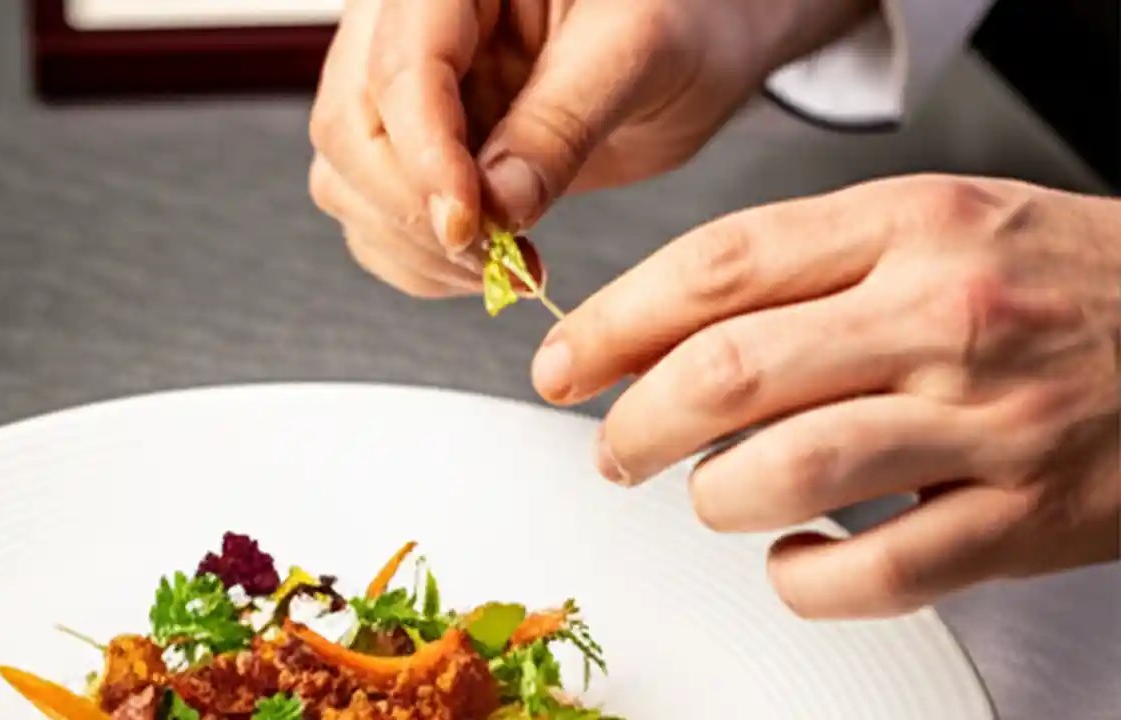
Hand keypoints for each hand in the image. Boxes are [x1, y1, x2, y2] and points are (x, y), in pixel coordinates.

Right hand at [307, 0, 874, 296]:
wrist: (703, 32)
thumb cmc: (686, 7)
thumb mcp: (641, 52)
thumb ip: (562, 125)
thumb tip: (496, 209)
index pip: (401, 67)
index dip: (424, 156)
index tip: (470, 224)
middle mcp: (412, 24)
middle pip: (350, 128)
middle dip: (414, 210)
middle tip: (494, 254)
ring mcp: (412, 91)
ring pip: (348, 179)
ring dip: (414, 245)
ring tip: (503, 264)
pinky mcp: (424, 147)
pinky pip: (377, 214)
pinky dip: (421, 259)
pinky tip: (488, 264)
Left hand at [531, 174, 1119, 617]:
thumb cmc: (1054, 279)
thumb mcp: (931, 225)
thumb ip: (801, 267)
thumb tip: (657, 335)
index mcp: (909, 226)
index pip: (715, 269)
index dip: (613, 323)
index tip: (564, 362)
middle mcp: (943, 316)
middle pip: (726, 374)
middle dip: (633, 424)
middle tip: (612, 447)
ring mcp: (988, 422)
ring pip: (784, 474)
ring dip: (709, 497)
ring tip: (704, 495)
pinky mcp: (1025, 519)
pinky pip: (874, 574)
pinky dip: (802, 577)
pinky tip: (793, 555)